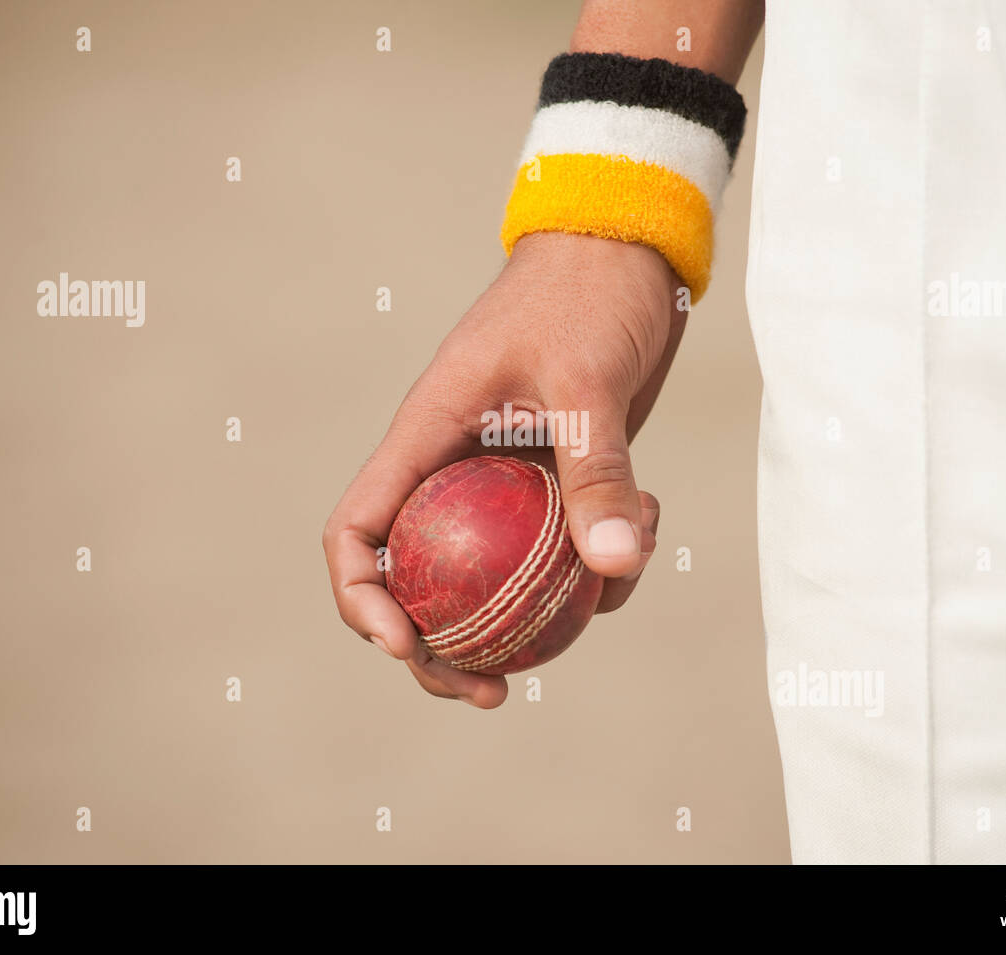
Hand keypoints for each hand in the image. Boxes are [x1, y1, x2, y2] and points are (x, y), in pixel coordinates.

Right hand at [323, 231, 684, 706]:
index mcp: (426, 437)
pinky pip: (561, 549)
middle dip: (444, 649)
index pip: (359, 529)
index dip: (364, 598)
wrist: (629, 251)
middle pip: (420, 580)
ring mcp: (505, 480)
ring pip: (497, 578)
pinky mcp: (556, 480)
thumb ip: (595, 469)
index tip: (406, 646)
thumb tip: (612, 566)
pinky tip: (647, 527)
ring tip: (609, 592)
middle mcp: (453, 467)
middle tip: (493, 692)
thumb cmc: (588, 292)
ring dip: (542, 611)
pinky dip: (599, 562)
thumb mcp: (588, 379)